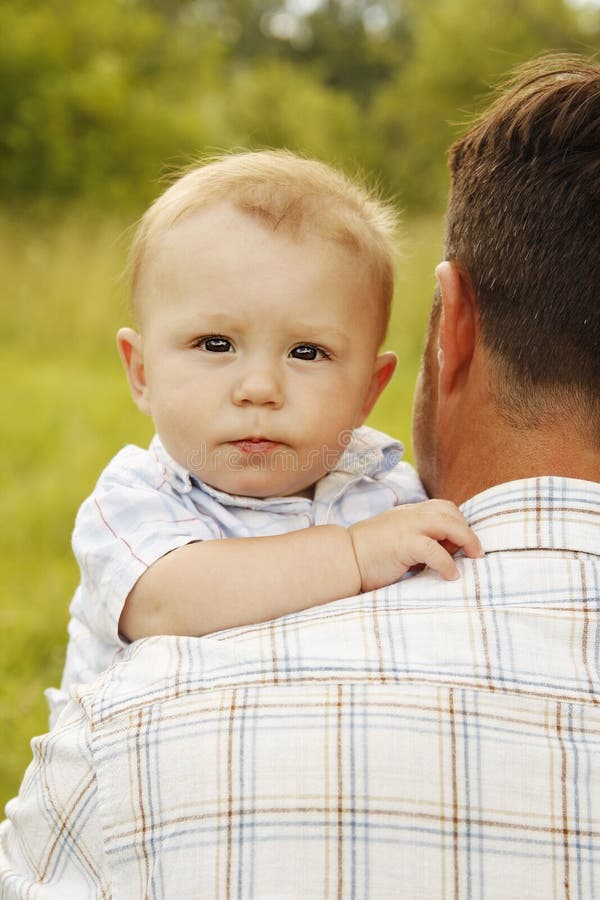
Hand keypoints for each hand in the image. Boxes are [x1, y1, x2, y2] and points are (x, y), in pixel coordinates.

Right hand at [348, 499, 483, 591]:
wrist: (343, 559)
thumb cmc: (368, 556)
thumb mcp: (397, 541)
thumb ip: (418, 540)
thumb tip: (445, 553)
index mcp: (409, 513)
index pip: (444, 508)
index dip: (458, 524)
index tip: (462, 546)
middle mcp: (410, 515)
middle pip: (451, 513)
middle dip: (468, 533)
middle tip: (475, 554)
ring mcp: (407, 527)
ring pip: (448, 525)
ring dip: (466, 542)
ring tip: (472, 560)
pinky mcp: (403, 544)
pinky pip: (435, 550)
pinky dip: (448, 563)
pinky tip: (450, 576)